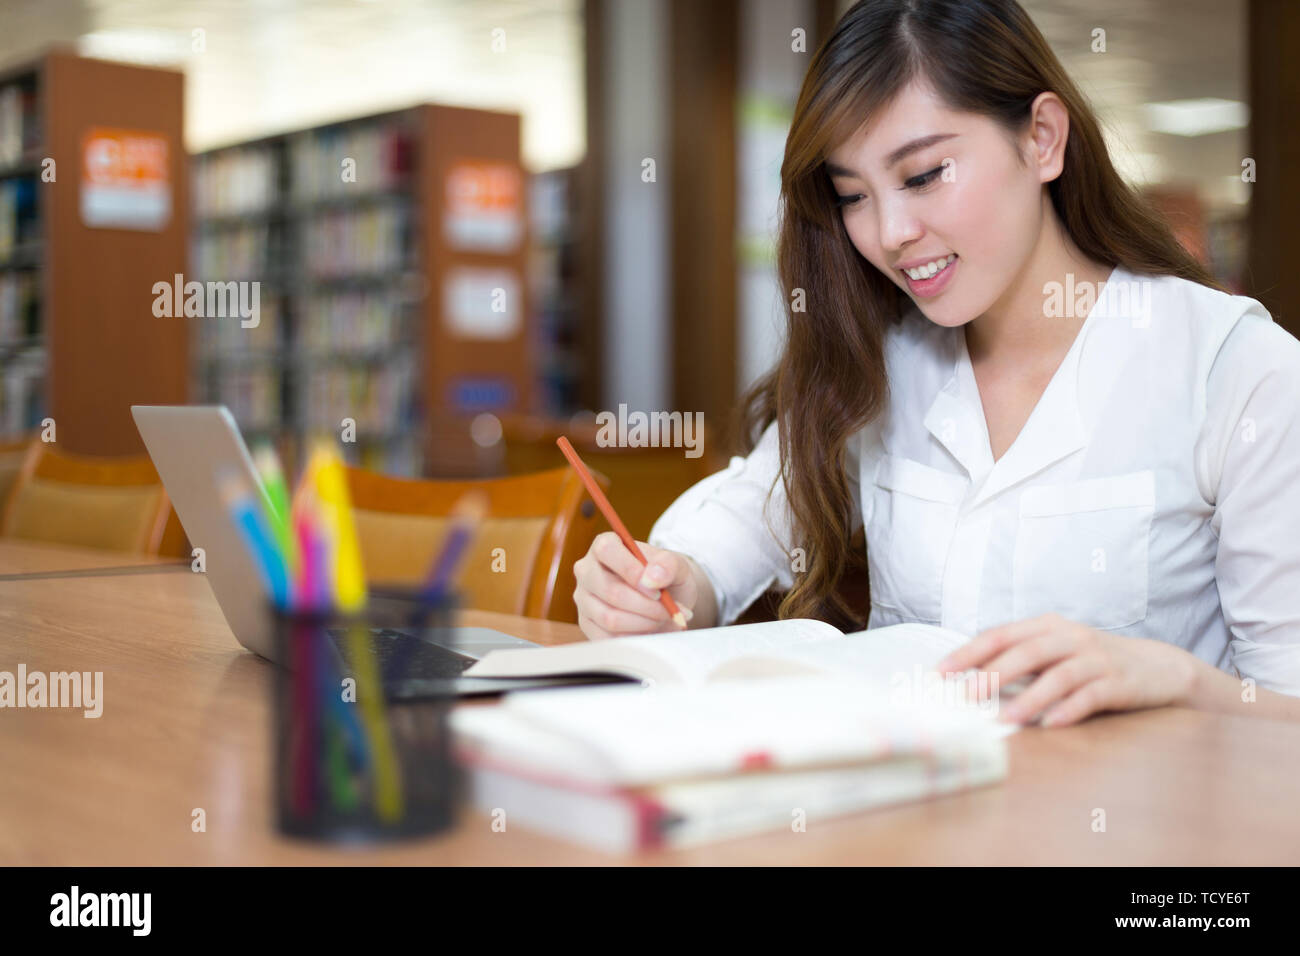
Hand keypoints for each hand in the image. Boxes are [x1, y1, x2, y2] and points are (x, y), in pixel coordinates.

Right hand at [573, 532, 699, 639]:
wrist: (667, 598)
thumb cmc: (666, 576)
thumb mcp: (676, 564)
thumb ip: (668, 565)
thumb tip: (651, 578)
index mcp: (604, 546)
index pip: (607, 551)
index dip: (632, 571)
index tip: (658, 590)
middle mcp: (587, 570)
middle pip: (611, 591)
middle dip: (646, 606)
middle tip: (669, 611)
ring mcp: (584, 599)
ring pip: (610, 618)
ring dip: (644, 623)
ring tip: (664, 619)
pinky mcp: (587, 624)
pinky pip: (608, 638)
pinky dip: (635, 637)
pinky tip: (651, 630)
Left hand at [934, 613, 1198, 726]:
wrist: (1159, 667)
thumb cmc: (1094, 661)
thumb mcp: (1056, 650)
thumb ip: (1020, 659)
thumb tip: (970, 678)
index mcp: (1047, 626)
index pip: (1000, 635)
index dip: (969, 652)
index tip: (941, 672)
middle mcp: (1070, 637)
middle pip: (1027, 652)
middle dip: (993, 673)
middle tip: (967, 695)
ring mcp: (1097, 659)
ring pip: (1058, 675)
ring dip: (1029, 699)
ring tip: (1005, 719)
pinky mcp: (1119, 683)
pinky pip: (1091, 696)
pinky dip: (1069, 710)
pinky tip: (1050, 725)